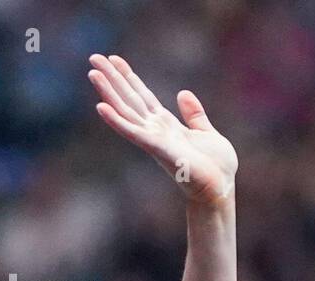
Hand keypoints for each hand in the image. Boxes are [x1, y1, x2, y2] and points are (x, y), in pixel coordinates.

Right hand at [88, 53, 237, 206]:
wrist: (222, 190)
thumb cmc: (216, 168)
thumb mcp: (207, 133)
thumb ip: (194, 115)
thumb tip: (183, 93)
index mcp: (167, 125)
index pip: (143, 96)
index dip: (129, 77)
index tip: (114, 59)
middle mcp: (156, 131)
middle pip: (130, 99)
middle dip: (112, 78)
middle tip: (94, 57)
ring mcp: (155, 140)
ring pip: (126, 112)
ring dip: (108, 93)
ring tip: (93, 73)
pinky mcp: (158, 149)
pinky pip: (134, 133)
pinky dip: (117, 121)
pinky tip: (100, 107)